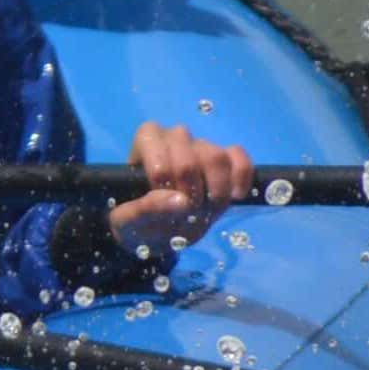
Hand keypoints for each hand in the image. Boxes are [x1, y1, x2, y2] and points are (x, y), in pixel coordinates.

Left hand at [109, 122, 254, 265]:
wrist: (157, 231)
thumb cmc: (136, 221)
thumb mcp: (128, 222)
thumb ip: (144, 210)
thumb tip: (180, 200)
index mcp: (145, 143)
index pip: (157, 151)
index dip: (165, 179)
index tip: (164, 204)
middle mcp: (174, 137)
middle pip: (190, 155)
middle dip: (191, 191)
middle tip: (187, 212)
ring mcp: (201, 145)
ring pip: (215, 156)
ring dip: (215, 190)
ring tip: (207, 210)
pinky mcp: (224, 158)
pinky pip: (239, 156)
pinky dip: (241, 177)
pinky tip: (234, 197)